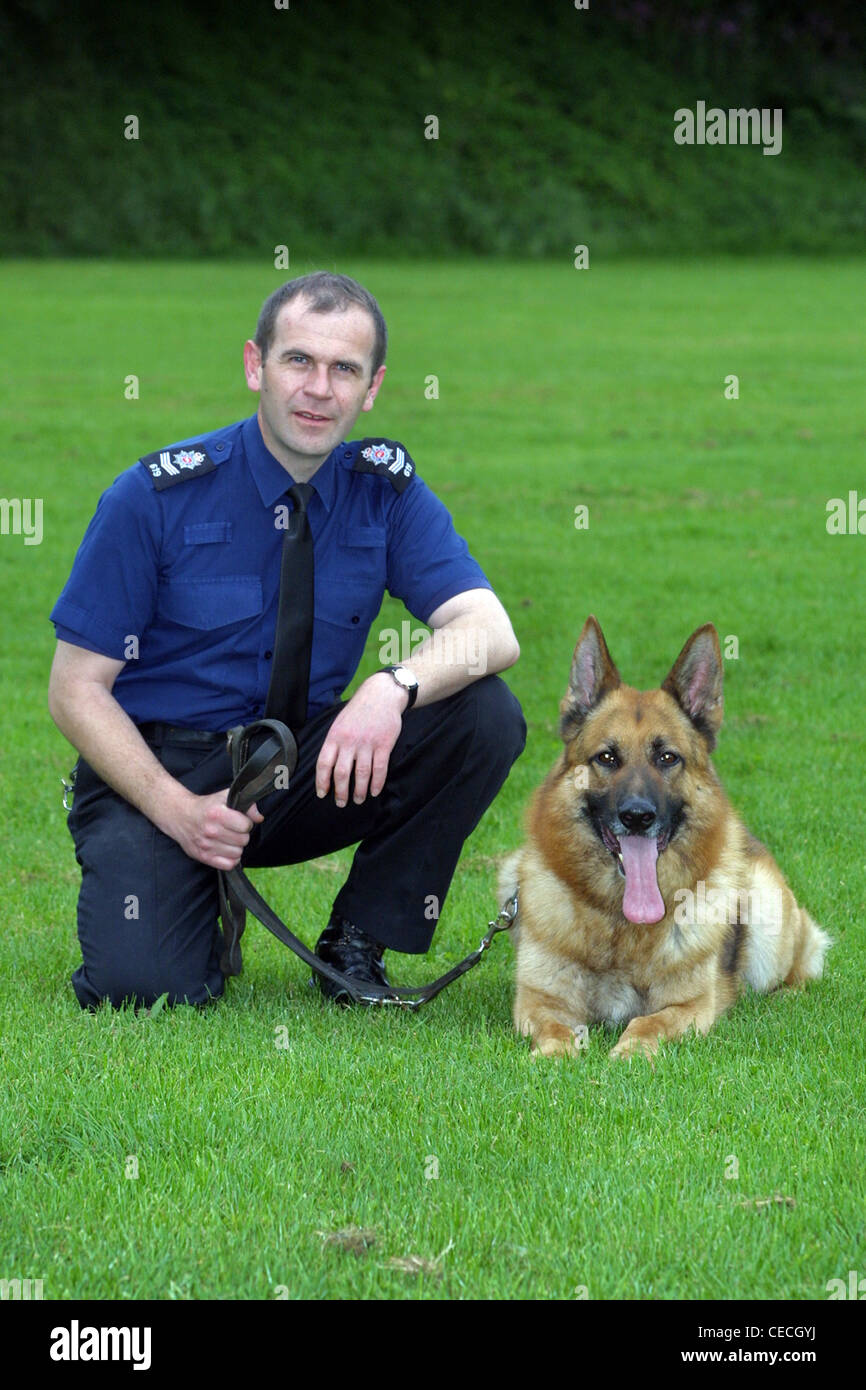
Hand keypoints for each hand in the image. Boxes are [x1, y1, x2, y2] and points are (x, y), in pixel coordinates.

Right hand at [159, 788, 264, 868]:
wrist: (180, 816)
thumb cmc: (206, 806)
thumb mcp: (225, 798)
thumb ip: (246, 805)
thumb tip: (259, 818)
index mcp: (217, 814)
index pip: (246, 826)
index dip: (246, 823)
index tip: (239, 821)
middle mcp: (211, 830)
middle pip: (243, 840)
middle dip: (241, 835)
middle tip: (232, 830)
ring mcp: (206, 845)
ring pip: (238, 853)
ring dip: (236, 847)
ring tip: (228, 839)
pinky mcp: (203, 857)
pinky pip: (228, 865)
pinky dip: (231, 859)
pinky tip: (226, 849)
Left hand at [316, 674, 406, 806]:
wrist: (381, 695)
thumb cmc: (358, 711)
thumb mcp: (339, 723)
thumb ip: (334, 743)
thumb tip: (328, 767)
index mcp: (335, 736)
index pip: (324, 764)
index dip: (322, 782)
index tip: (322, 794)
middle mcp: (349, 742)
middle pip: (341, 773)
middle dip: (340, 792)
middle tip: (341, 803)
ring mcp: (367, 743)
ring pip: (361, 774)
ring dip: (359, 791)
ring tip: (358, 800)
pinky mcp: (384, 744)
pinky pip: (380, 769)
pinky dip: (377, 783)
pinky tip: (375, 791)